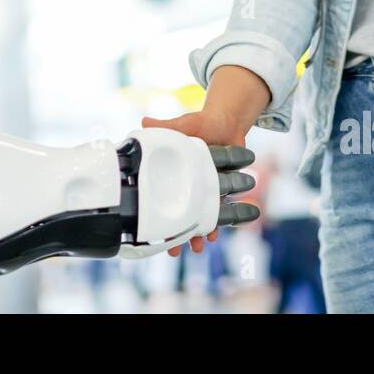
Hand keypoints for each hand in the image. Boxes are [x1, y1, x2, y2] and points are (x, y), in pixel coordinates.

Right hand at [141, 108, 250, 256]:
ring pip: (200, 217)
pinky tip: (220, 233)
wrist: (230, 123)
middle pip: (180, 213)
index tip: (151, 232)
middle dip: (177, 235)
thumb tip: (143, 122)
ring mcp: (205, 189)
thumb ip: (165, 126)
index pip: (162, 196)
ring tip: (200, 246)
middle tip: (175, 251)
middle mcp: (188, 185)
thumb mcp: (184, 124)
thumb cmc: (202, 122)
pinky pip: (221, 210)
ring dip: (199, 233)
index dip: (156, 215)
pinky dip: (221, 221)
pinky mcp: (223, 190)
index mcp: (175, 172)